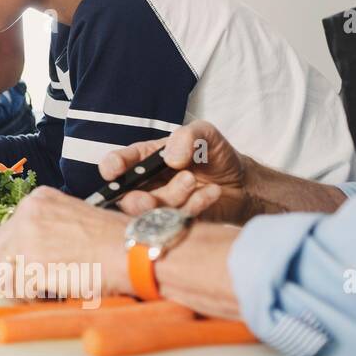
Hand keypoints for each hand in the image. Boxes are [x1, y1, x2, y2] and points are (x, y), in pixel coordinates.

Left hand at [0, 187, 130, 298]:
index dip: (18, 256)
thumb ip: (52, 229)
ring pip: (1, 270)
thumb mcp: (78, 218)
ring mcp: (25, 236)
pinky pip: (13, 288)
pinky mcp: (30, 263)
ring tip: (42, 294)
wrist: (135, 251)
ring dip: (18, 287)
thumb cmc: (118, 240)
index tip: (31, 269)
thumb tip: (40, 252)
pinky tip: (49, 297)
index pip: (9, 232)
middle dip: (12, 272)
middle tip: (32, 288)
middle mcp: (27, 213)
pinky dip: (27, 298)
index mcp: (38, 200)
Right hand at [98, 121, 251, 221]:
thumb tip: (171, 158)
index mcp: (144, 158)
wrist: (243, 183)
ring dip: (173, 196)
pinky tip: (211, 193)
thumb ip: (187, 136)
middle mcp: (147, 184)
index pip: (118, 163)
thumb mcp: (205, 133)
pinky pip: (177, 220)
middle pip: (128, 197)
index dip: (111, 167)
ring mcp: (161, 205)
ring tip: (192, 181)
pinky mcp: (176, 222)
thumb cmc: (217, 156)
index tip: (115, 171)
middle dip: (137, 200)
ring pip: (153, 210)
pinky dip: (194, 205)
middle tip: (150, 200)